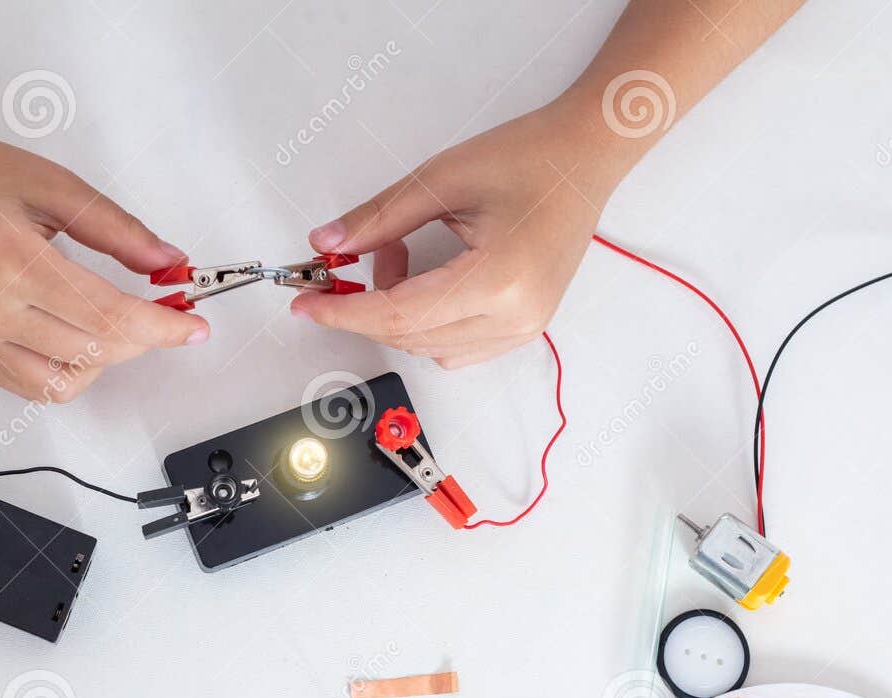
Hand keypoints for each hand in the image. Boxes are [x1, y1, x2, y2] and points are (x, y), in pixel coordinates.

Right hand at [0, 112, 206, 400]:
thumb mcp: (52, 185)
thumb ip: (115, 229)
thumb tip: (166, 261)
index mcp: (12, 262)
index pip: (109, 318)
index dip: (161, 328)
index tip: (192, 327)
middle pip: (93, 354)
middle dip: (142, 339)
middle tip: (162, 314)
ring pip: (62, 384)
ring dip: (104, 363)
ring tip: (113, 325)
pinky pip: (28, 386)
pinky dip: (65, 372)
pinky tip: (76, 339)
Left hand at [291, 102, 608, 370]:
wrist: (585, 156)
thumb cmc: (528, 158)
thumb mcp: (440, 180)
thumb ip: (377, 219)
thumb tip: (326, 246)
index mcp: (497, 281)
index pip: (398, 316)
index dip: (344, 314)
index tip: (306, 305)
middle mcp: (514, 317)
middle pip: (410, 337)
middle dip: (368, 305)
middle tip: (357, 256)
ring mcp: (524, 329)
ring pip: (429, 348)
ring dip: (397, 312)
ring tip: (402, 253)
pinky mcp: (525, 328)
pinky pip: (455, 348)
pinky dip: (425, 323)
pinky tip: (426, 280)